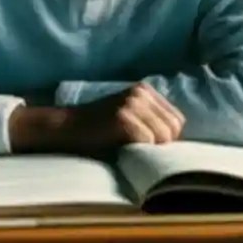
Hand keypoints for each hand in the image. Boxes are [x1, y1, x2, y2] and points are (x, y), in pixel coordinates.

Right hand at [9, 82, 184, 154]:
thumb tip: (175, 139)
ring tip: (134, 151)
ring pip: (162, 135)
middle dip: (163, 144)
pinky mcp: (122, 117)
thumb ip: (150, 120)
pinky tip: (125, 150)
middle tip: (144, 152)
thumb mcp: (129, 115)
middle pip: (173, 127)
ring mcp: (132, 103)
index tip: (152, 147)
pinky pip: (146, 139)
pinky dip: (140, 150)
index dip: (168, 137)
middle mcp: (141, 93)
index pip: (177, 118)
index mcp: (145, 90)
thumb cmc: (97, 128)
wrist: (65, 127)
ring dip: (151, 148)